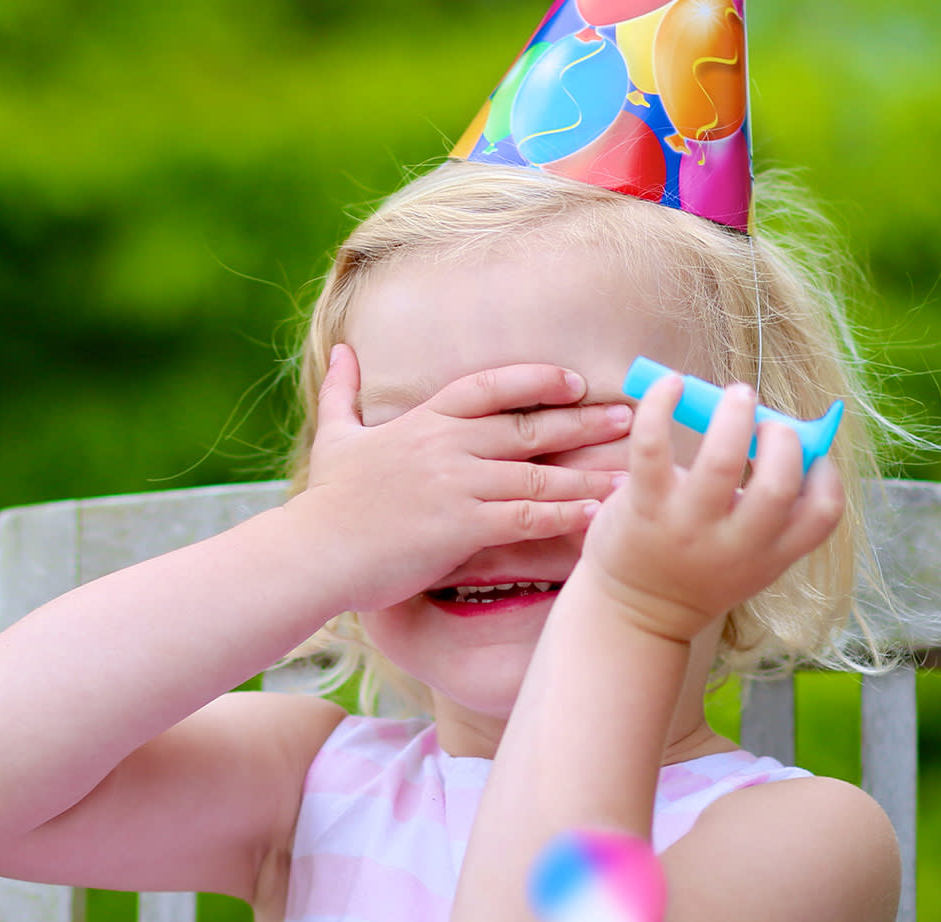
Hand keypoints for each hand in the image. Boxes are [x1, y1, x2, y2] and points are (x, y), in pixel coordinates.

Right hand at [294, 344, 630, 612]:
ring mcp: (458, 484)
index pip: (491, 386)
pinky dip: (565, 517)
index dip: (536, 380)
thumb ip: (344, 392)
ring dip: (586, 474)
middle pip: (529, 425)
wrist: (313, 550)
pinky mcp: (463, 527)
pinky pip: (527, 517)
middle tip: (625, 417)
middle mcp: (448, 444)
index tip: (574, 381)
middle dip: (583, 421)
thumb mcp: (334, 435)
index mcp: (424, 420)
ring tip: (627, 474)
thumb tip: (342, 351)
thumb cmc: (326, 500)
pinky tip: (595, 518)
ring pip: (537, 473)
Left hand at [577, 372, 844, 643]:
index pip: (823, 513)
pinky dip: (663, 403)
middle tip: (768, 422)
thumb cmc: (697, 569)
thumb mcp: (749, 557)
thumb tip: (785, 438)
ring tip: (737, 396)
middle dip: (782, 436)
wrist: (634, 613)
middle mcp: (735, 545)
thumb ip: (770, 514)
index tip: (812, 454)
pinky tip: (672, 384)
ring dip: (736, 413)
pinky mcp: (643, 507)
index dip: (827, 473)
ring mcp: (688, 526)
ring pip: (721, 459)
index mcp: (771, 556)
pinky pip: (653, 445)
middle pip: (779, 482)